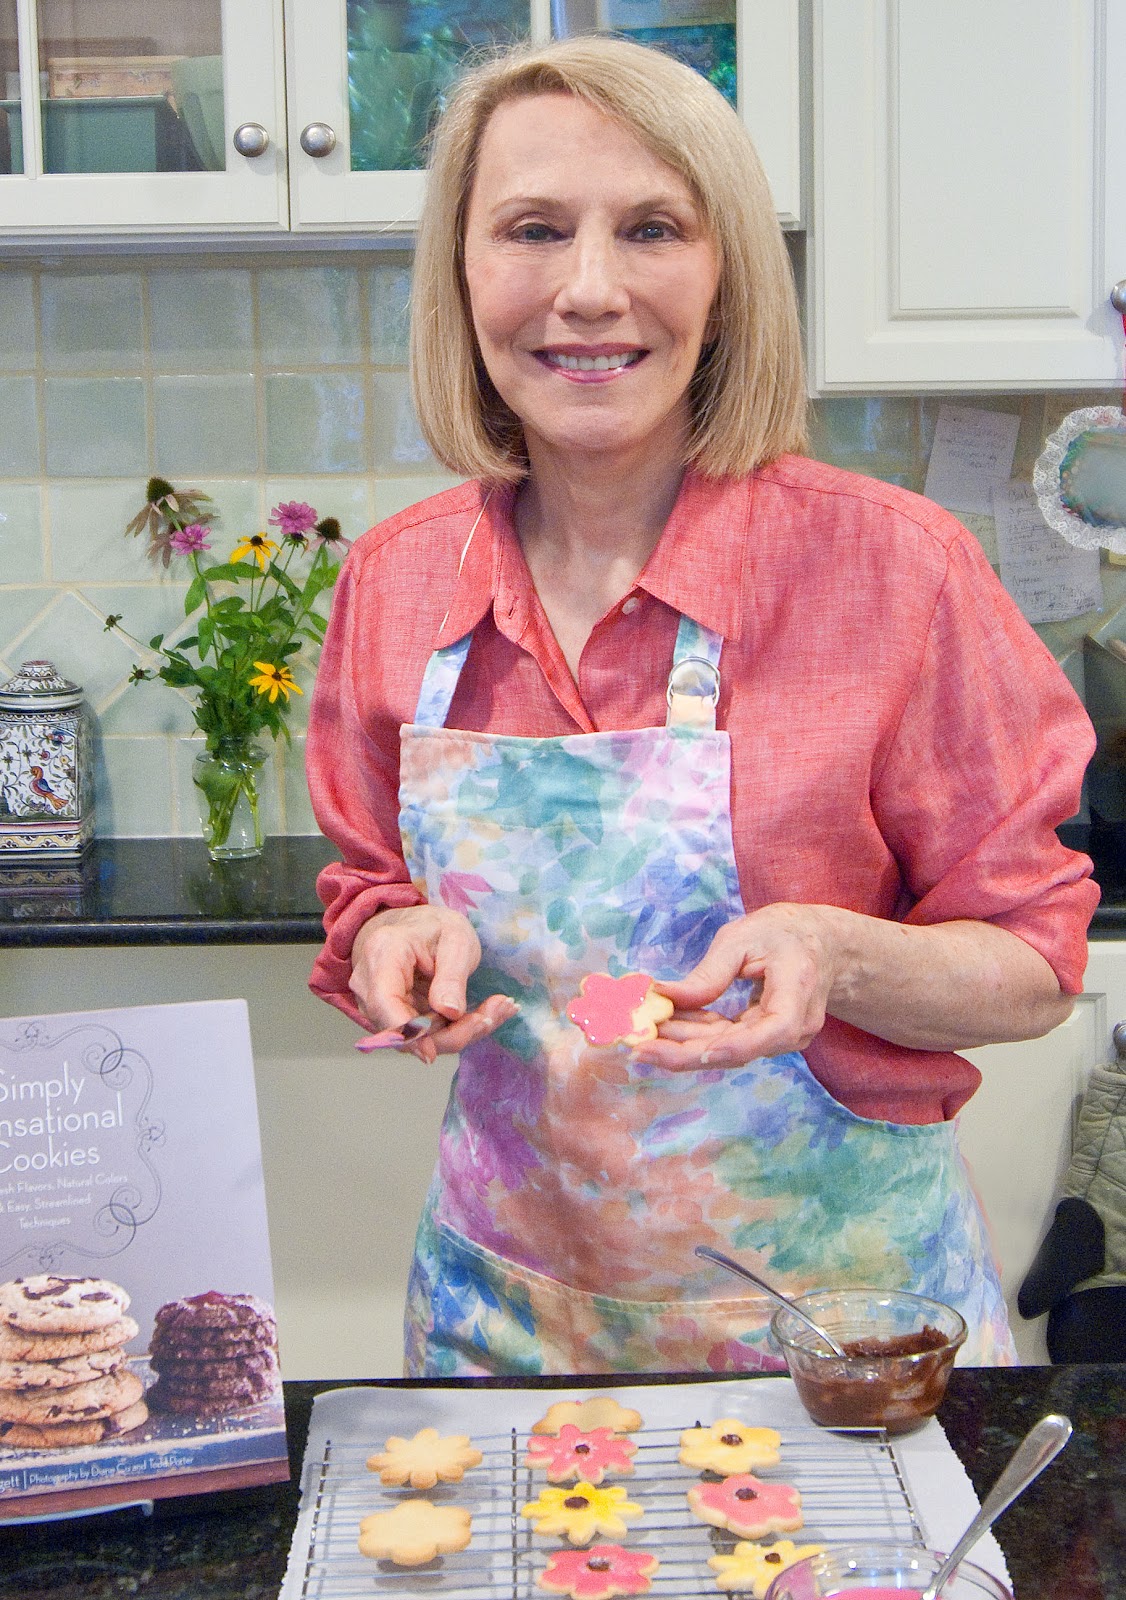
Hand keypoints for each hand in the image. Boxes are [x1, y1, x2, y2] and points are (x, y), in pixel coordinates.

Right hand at [350, 905, 516, 1061]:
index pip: (384, 1004)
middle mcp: (369, 984)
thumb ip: (452, 976)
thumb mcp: (456, 939)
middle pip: (402, 1029)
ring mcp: (376, 1005)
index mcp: (383, 953)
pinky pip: (423, 1036)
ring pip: (416, 1038)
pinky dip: (455, 1031)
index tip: (434, 1053)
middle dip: (451, 1033)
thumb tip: (449, 1013)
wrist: (417, 927)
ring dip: (459, 1033)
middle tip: (497, 1012)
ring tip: (499, 1009)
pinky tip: (484, 1014)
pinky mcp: (392, 1019)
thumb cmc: (435, 927)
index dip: (408, 1032)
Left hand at [632, 903, 839, 1069]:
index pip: (775, 1029)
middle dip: (686, 1051)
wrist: (821, 944)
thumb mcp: (743, 937)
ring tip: (642, 1035)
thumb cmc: (782, 932)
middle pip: (740, 1048)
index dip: (736, 1046)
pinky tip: (663, 1029)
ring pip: (728, 1048)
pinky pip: (728, 1041)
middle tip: (640, 1047)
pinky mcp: (766, 1038)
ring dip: (684, 1044)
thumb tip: (664, 995)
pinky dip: (695, 1035)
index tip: (695, 1052)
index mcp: (799, 990)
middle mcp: (797, 1024)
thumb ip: (709, 973)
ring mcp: (785, 1037)